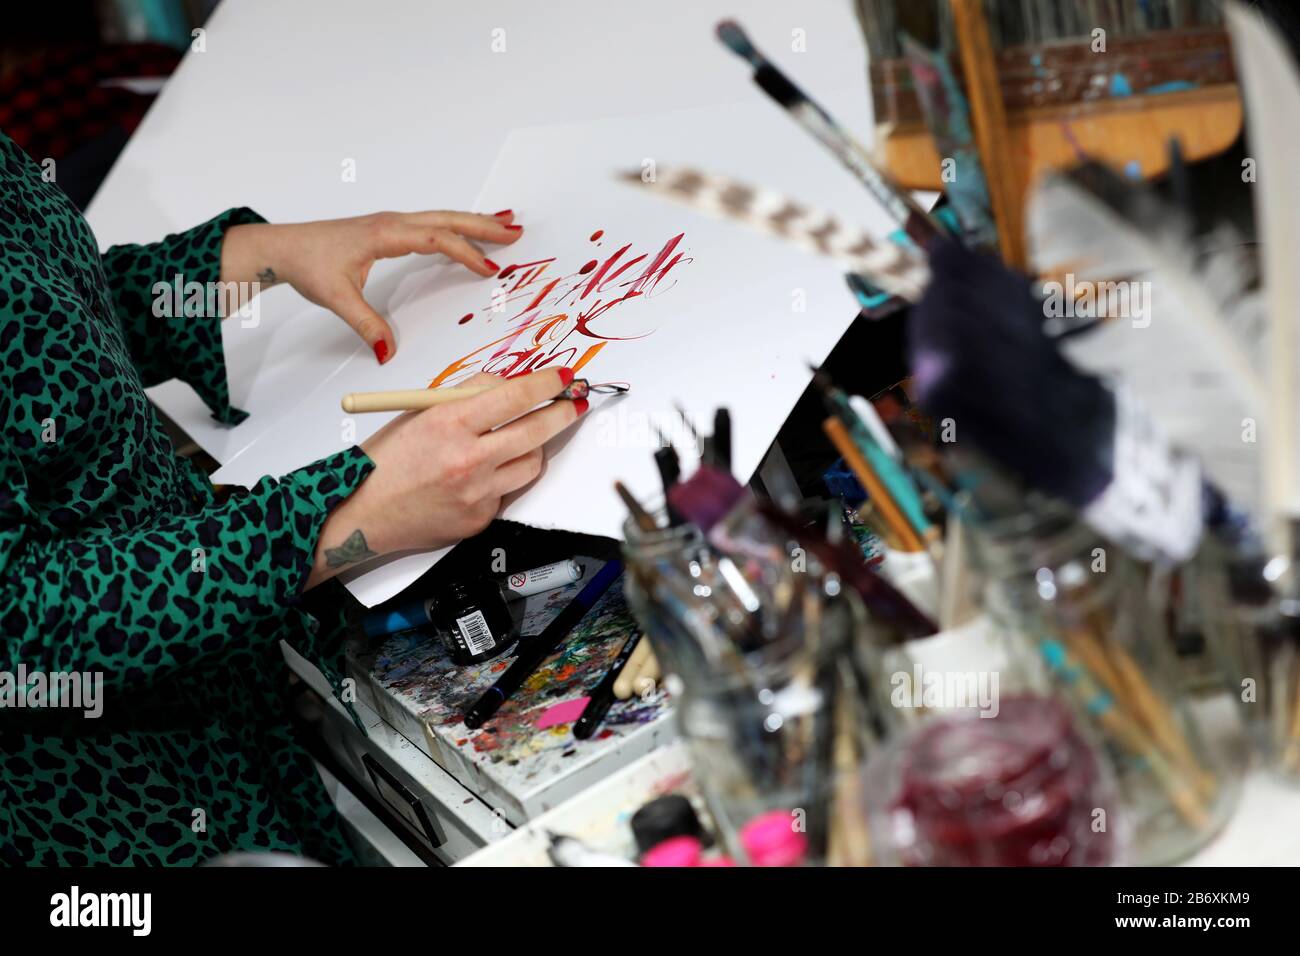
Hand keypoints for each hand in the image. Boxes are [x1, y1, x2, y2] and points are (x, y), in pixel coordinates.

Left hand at [221, 209, 521, 362]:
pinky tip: (465, 230)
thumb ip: (367, 325)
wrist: (284, 247)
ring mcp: (391, 223)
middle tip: (516, 232)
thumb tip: (388, 352)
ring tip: (504, 224)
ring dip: (473, 221)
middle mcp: (392, 223)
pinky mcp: (388, 229)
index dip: (465, 253)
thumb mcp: (337, 298)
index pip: (436, 239)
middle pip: (448, 220)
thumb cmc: (308, 263)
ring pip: (442, 218)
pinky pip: (431, 223)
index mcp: (385, 234)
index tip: (489, 269)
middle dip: (483, 226)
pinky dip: (455, 225)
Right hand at [305, 368, 585, 587]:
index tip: (564, 378)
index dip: (546, 384)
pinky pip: (507, 491)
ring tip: (516, 441)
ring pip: (531, 464)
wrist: (364, 513)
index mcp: (448, 424)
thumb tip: (507, 384)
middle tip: (573, 404)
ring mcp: (476, 493)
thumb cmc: (386, 461)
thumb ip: (465, 395)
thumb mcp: (419, 413)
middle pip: (536, 431)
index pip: (514, 397)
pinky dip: (501, 478)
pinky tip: (478, 476)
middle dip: (562, 413)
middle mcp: (466, 459)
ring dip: (532, 447)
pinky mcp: (480, 519)